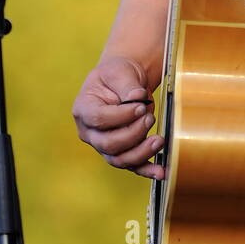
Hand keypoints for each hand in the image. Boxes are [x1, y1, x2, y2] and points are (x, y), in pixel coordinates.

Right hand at [72, 55, 164, 179]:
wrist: (123, 81)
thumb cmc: (116, 75)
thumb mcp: (119, 72)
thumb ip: (127, 85)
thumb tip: (137, 98)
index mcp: (83, 109)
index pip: (98, 119)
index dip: (121, 116)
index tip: (140, 106)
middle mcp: (90, 132)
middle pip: (108, 144)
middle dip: (132, 134)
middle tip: (149, 117)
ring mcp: (104, 145)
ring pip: (119, 159)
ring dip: (141, 153)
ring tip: (159, 140)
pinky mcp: (121, 152)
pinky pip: (132, 166)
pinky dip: (147, 170)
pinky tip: (160, 171)